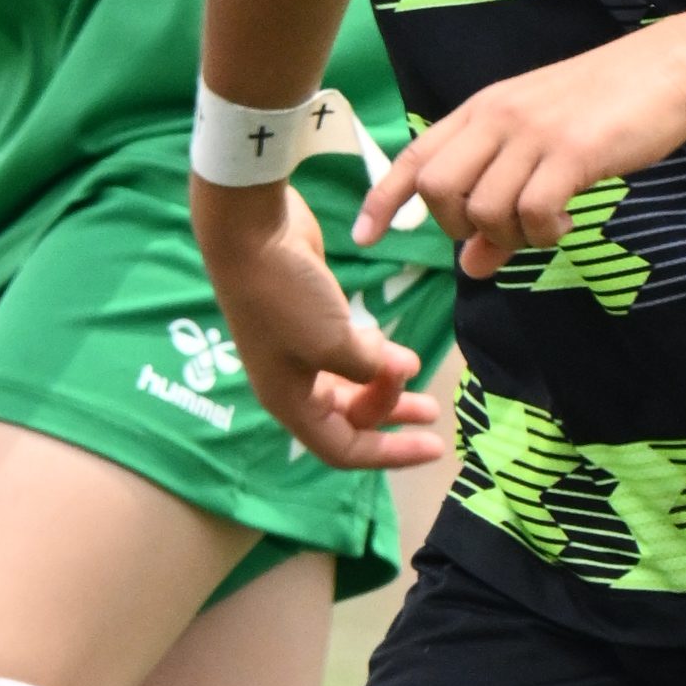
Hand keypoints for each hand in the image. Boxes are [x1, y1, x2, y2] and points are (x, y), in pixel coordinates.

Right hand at [186, 184, 445, 476]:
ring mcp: (299, 350)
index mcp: (290, 401)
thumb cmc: (287, 296)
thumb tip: (399, 369)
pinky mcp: (309, 319)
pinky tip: (390, 346)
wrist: (250, 232)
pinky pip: (346, 354)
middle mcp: (292, 384)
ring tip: (417, 373)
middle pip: (347, 419)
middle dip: (391, 416)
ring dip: (385, 385)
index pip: (343, 449)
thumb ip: (371, 369)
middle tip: (433, 411)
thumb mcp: (334, 343)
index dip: (389, 453)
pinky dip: (372, 357)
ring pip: (349, 385)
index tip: (435, 443)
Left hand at [358, 27, 685, 289]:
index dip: (384, 200)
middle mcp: (497, 118)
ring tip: (544, 228)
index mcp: (481, 111)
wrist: (668, 66)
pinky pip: (534, 212)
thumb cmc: (602, 107)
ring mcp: (534, 133)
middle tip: (501, 231)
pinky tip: (565, 223)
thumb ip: (500, 204)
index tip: (366, 238)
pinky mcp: (573, 152)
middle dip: (459, 228)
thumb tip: (471, 267)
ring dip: (510, 238)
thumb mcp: (541, 149)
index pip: (415, 157)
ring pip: (486, 209)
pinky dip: (544, 234)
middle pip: (439, 191)